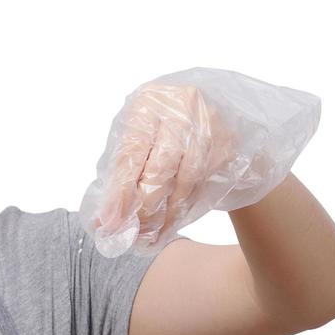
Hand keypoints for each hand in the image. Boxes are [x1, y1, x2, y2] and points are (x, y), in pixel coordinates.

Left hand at [80, 68, 320, 256]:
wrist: (211, 116)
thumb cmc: (161, 130)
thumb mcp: (138, 137)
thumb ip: (122, 171)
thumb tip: (106, 220)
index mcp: (148, 101)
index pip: (132, 151)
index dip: (120, 191)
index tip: (111, 222)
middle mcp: (181, 106)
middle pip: (161, 166)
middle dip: (145, 205)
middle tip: (133, 231)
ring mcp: (209, 124)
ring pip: (186, 180)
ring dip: (167, 213)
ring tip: (150, 232)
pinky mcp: (228, 144)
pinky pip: (203, 184)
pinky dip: (185, 207)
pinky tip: (170, 222)